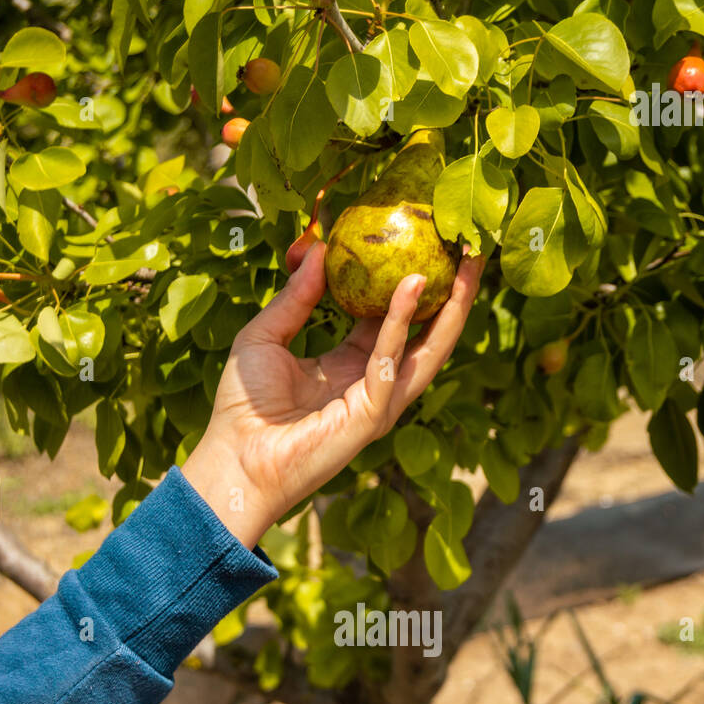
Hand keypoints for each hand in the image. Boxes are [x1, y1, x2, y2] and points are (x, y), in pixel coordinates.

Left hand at [181, 241, 483, 548]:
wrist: (234, 459)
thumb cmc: (243, 407)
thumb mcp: (265, 335)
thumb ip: (295, 297)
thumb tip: (319, 248)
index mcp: (350, 367)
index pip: (393, 320)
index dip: (410, 284)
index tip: (425, 245)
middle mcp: (373, 385)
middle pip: (427, 335)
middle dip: (453, 293)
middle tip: (470, 248)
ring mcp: (378, 403)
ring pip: (428, 351)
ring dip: (451, 307)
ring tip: (467, 265)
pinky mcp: (371, 417)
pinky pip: (390, 363)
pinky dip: (400, 324)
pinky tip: (410, 286)